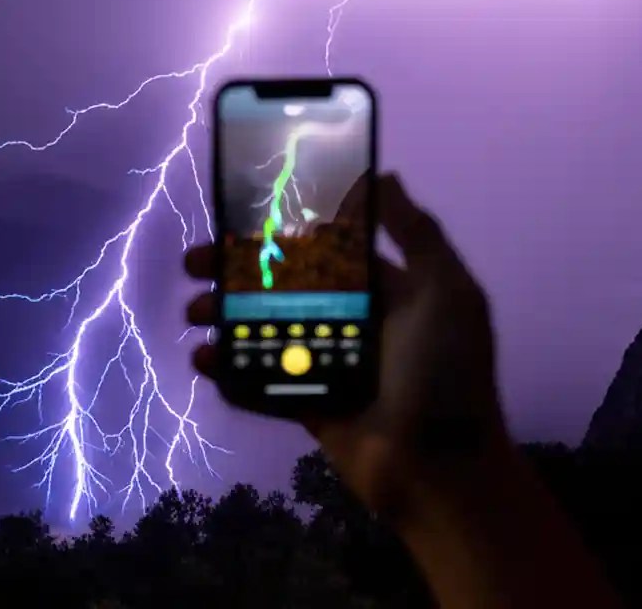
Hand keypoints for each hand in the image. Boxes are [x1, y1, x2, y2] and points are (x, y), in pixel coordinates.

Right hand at [185, 173, 510, 519]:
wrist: (441, 468)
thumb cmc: (446, 371)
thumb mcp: (446, 291)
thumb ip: (415, 232)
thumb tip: (382, 173)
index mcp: (386, 289)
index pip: (326, 247)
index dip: (283, 230)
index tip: (240, 217)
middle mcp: (353, 320)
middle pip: (285, 285)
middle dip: (238, 272)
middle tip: (195, 264)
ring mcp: (328, 364)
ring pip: (266, 330)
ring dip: (226, 317)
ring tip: (195, 314)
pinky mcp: (309, 405)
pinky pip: (261, 383)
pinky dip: (229, 371)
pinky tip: (201, 359)